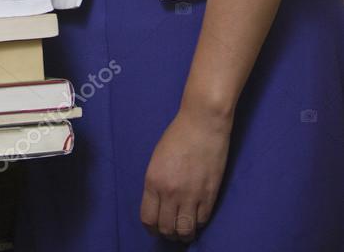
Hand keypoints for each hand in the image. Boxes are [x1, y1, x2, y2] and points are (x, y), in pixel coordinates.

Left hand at [140, 106, 232, 242]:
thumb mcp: (157, 159)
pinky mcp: (209, 196)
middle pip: (166, 229)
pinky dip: (198, 223)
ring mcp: (191, 196)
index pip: (148, 218)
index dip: (151, 228)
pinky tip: (196, 218)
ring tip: (184, 230)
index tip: (155, 228)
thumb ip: (156, 183)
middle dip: (167, 234)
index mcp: (153, 181)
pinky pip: (202, 221)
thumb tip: (159, 204)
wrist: (202, 124)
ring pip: (185, 231)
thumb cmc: (177, 135)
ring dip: (183, 234)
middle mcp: (170, 192)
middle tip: (171, 230)